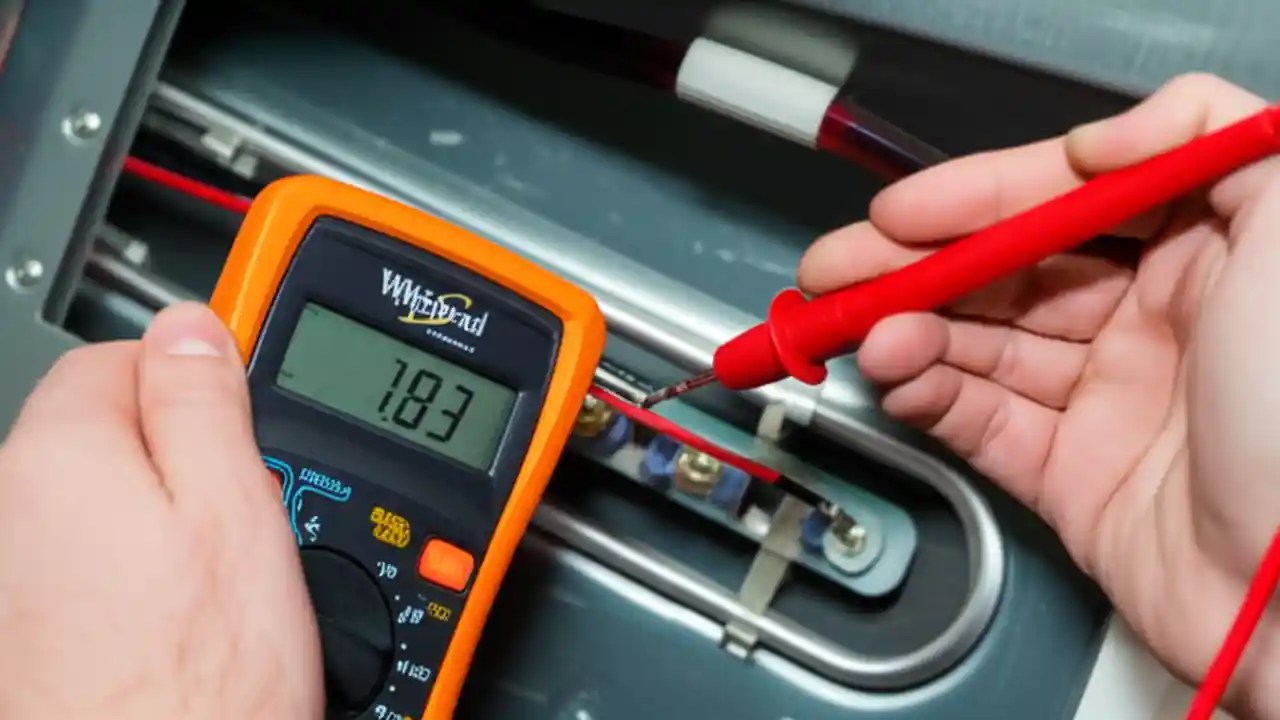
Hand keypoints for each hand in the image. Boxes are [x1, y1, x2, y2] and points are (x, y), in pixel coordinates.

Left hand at [0, 303, 322, 717]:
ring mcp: (19, 581)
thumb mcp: (235, 514)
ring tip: (236, 580)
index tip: (252, 397)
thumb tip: (192, 327)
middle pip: (116, 432)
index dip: (206, 372)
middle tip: (260, 507)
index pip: (129, 353)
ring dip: (175, 519)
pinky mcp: (37, 638)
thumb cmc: (196, 692)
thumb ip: (204, 403)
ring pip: (115, 506)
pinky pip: (105, 571)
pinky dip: (152, 579)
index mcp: (63, 457)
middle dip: (191, 453)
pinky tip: (198, 623)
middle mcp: (14, 511)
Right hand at [799, 74, 1279, 718]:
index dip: (976, 200)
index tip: (904, 210)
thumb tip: (1095, 144)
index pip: (1063, 205)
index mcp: (1203, 260)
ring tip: (864, 334)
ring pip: (982, 349)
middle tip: (838, 270)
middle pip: (1005, 276)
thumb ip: (1204, 135)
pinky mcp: (1073, 478)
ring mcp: (1107, 404)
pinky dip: (929, 398)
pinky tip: (896, 379)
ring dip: (911, 334)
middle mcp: (1151, 326)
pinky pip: (982, 424)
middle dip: (913, 267)